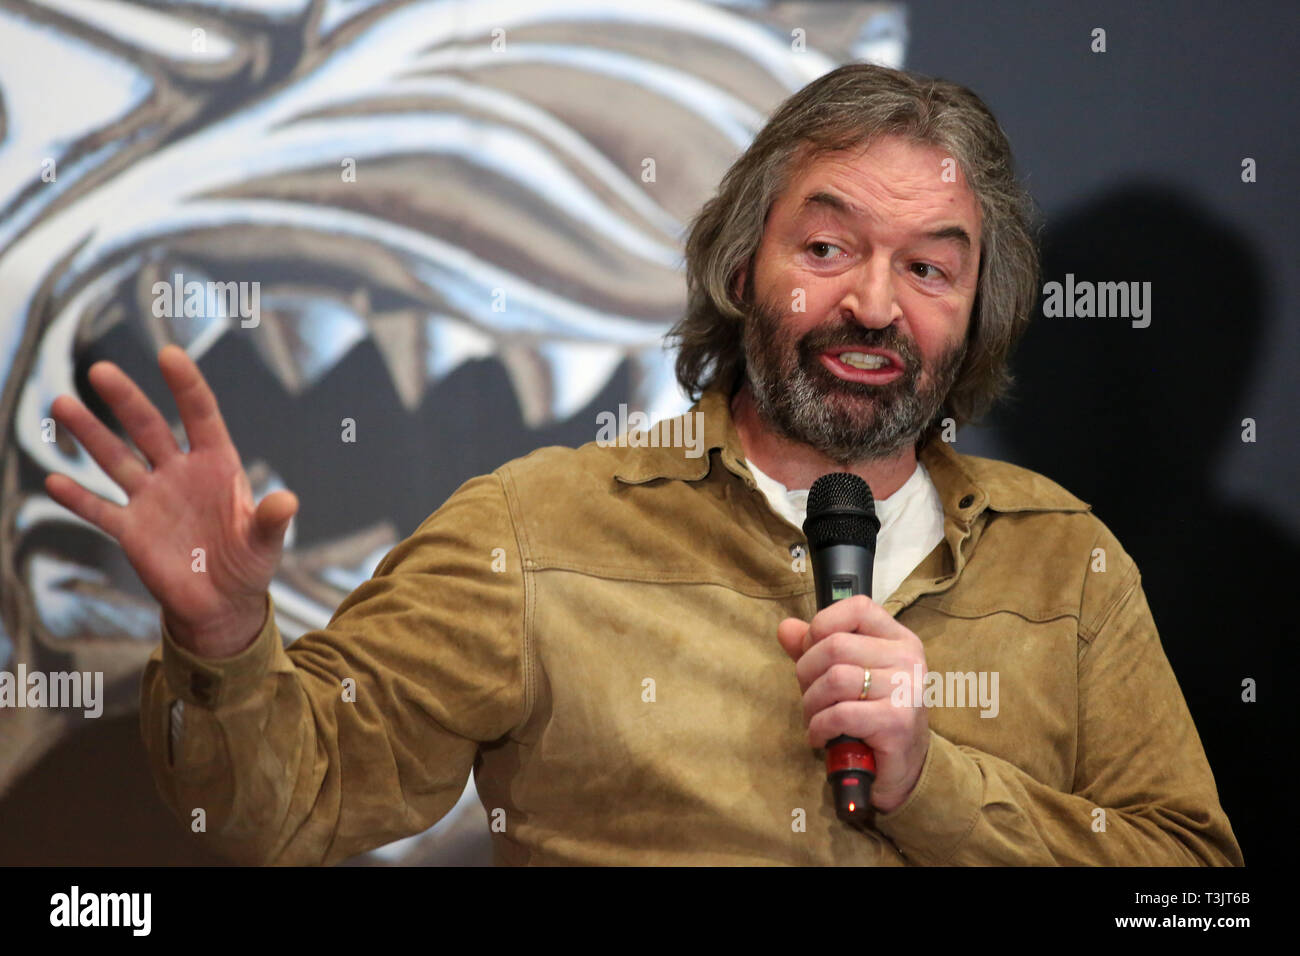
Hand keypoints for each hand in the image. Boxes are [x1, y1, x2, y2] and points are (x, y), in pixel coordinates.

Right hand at [44, 345, 296, 656]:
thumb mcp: (265, 542)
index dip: (186, 386)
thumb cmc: (249, 563)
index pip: (201, 416)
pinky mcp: (132, 530)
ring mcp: (152, 498)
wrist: (223, 602)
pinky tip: (55, 481)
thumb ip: (271, 521)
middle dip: (126, 400)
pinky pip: (101, 510)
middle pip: (148, 428)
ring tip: (63, 403)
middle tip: (101, 370)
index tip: (169, 355)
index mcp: (217, 465)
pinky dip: (78, 498)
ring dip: (90, 434)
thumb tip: (287, 501)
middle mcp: (179, 473)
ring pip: (116, 459)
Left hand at [777, 594, 929, 813]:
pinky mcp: (896, 723)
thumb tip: (785, 628)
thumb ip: (816, 648)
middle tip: (809, 695)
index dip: (822, 625)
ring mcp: (906, 690)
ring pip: (834, 679)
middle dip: (807, 672)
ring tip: (815, 718)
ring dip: (811, 703)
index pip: (857, 608)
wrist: (904, 768)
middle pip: (835, 645)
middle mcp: (908, 659)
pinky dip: (819, 727)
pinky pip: (839, 714)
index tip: (812, 651)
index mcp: (899, 639)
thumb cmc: (872, 715)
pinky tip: (820, 736)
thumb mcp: (846, 674)